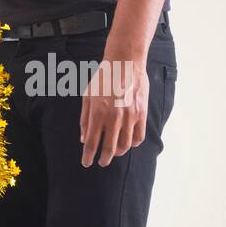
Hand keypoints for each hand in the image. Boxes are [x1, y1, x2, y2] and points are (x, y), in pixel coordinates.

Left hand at [79, 48, 148, 167]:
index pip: (92, 143)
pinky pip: (139, 137)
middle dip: (104, 159)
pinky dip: (133, 144)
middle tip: (101, 162)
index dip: (88, 156)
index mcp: (98, 113)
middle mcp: (114, 117)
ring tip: (113, 153)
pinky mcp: (142, 114)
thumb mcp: (88, 96)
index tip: (86, 163)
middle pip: (109, 148)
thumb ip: (85, 119)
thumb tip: (83, 139)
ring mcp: (130, 117)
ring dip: (118, 153)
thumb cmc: (103, 79)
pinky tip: (127, 143)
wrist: (124, 63)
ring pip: (125, 146)